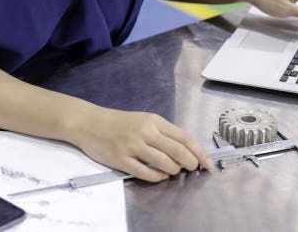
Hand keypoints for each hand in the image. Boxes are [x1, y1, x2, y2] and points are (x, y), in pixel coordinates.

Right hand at [74, 107, 214, 181]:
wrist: (90, 123)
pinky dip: (157, 177)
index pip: (183, 137)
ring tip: (176, 171)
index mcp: (154, 121)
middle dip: (190, 163)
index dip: (199, 152)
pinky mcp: (121, 159)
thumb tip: (185, 148)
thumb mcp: (144, 120)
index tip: (207, 162)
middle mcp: (145, 132)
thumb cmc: (120, 122)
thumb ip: (162, 132)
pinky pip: (145, 172)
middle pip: (177, 151)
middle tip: (193, 169)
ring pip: (163, 162)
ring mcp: (133, 146)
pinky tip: (161, 176)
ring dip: (174, 170)